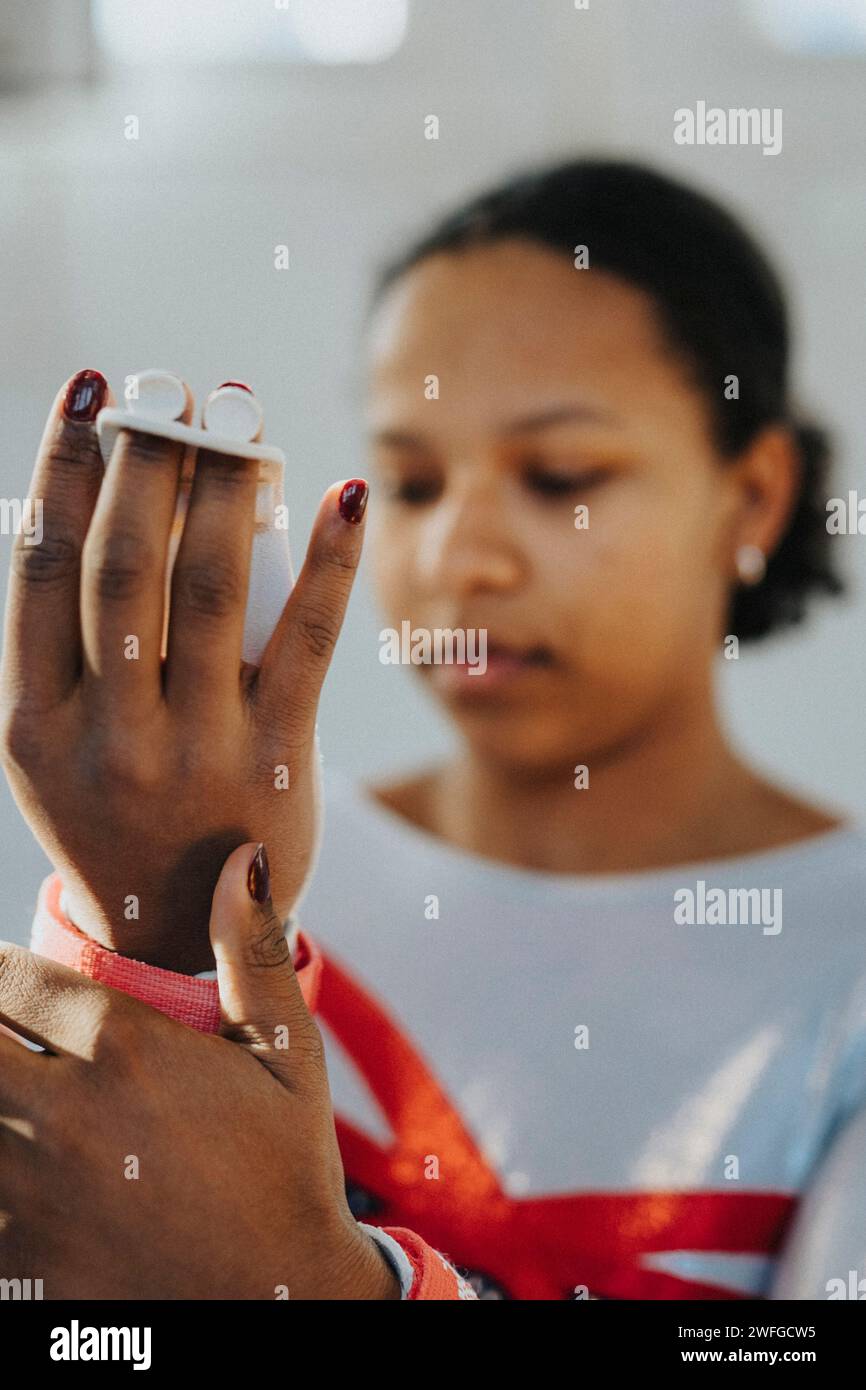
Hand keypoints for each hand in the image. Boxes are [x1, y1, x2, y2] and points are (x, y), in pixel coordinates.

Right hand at [0, 370, 368, 971]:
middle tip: (169, 389)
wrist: (174, 944)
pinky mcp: (277, 763)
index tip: (86, 392)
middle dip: (146, 460)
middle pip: (125, 567)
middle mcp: (108, 737)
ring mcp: (195, 752)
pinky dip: (328, 562)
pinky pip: (306, 643)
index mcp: (34, 727)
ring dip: (226, 489)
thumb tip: (97, 507)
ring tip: (237, 420)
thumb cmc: (113, 820)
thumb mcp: (54, 754)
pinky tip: (342, 495)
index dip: (62, 469)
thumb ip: (62, 654)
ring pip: (211, 590)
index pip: (41, 571)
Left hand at [0, 841, 398, 1299]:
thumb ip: (252, 950)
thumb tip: (245, 855)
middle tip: (13, 1035)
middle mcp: (62, 1111)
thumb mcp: (287, 1056)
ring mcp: (27, 1189)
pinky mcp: (13, 1253)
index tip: (13, 986)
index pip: (3, 976)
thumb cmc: (285, 1167)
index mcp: (125, 1048)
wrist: (272, 1304)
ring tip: (19, 1085)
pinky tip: (22, 1158)